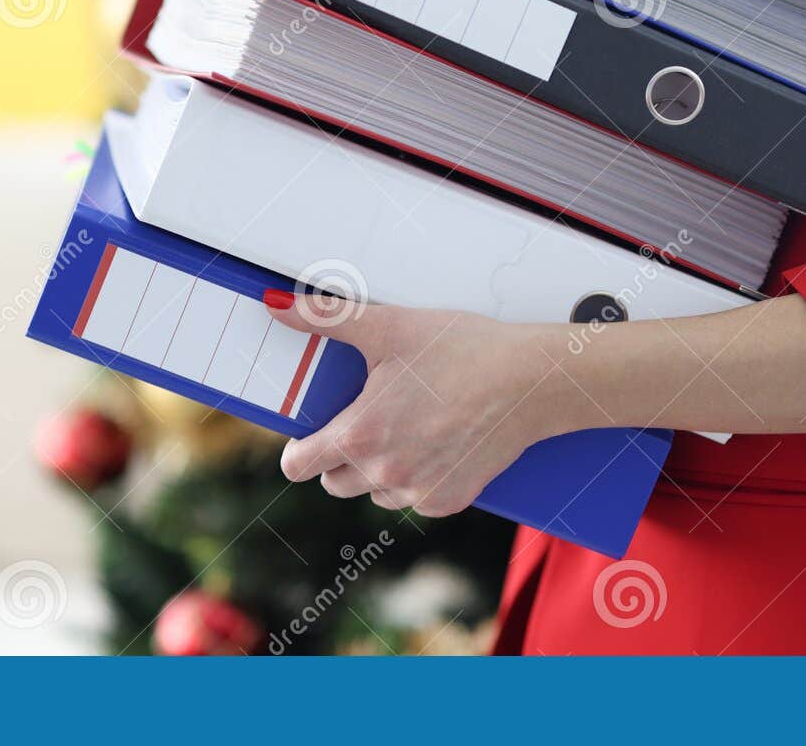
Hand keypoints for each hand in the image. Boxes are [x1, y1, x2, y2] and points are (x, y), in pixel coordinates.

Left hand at [263, 291, 561, 516]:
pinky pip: (413, 498)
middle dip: (341, 455)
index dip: (299, 448)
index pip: (297, 465)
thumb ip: (326, 317)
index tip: (313, 432)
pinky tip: (437, 441)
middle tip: (370, 416)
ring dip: (378, 469)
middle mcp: (384, 472)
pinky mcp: (449, 501)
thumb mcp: (389, 326)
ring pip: (373, 492)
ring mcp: (418, 491)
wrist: (530, 382)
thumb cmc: (461, 348)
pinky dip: (417, 477)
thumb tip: (274, 304)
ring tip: (408, 425)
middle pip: (333, 482)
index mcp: (360, 434)